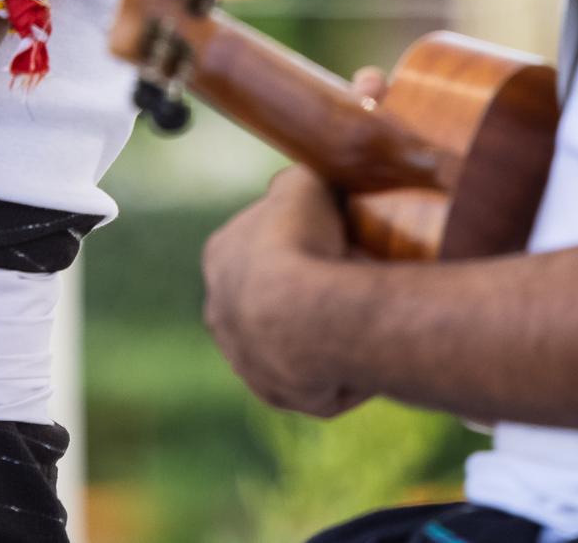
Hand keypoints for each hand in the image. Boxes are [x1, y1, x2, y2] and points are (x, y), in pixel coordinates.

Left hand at [203, 165, 364, 417]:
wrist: (306, 315)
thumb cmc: (304, 240)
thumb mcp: (304, 183)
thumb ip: (299, 183)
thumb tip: (304, 183)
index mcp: (221, 256)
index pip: (261, 243)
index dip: (299, 239)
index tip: (332, 238)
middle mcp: (220, 310)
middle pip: (269, 296)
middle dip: (304, 290)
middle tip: (347, 281)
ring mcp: (243, 356)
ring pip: (286, 341)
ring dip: (317, 334)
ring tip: (358, 318)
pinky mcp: (274, 392)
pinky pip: (311, 380)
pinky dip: (334, 369)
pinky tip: (357, 354)